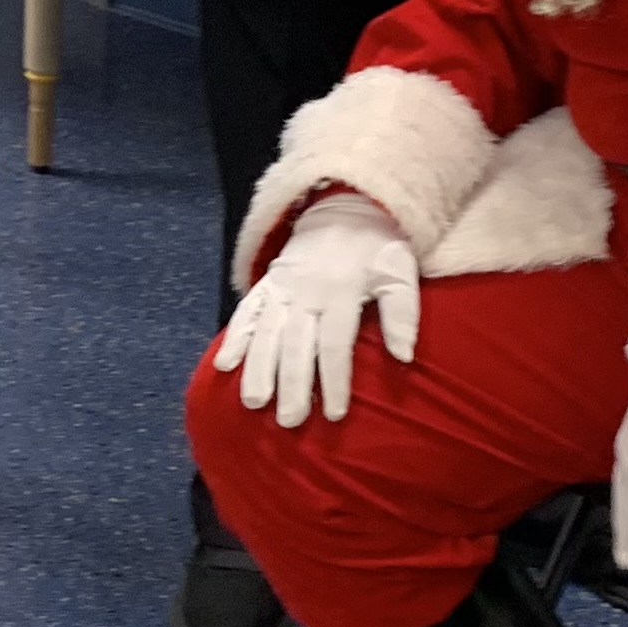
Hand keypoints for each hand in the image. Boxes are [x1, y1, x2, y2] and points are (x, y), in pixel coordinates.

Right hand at [213, 191, 420, 426]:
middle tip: (289, 422)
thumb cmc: (378, 248)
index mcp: (342, 293)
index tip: (335, 414)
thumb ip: (403, 314)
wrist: (346, 205)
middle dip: (292, 385)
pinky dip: (234, 337)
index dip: (334, 380)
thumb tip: (404, 357)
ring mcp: (283, 288)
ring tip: (253, 403)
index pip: (335, 344)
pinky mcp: (268, 283)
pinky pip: (246, 311)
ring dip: (258, 368)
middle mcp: (307, 293)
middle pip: (297, 345)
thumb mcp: (401, 272)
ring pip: (267, 332)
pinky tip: (223, 364)